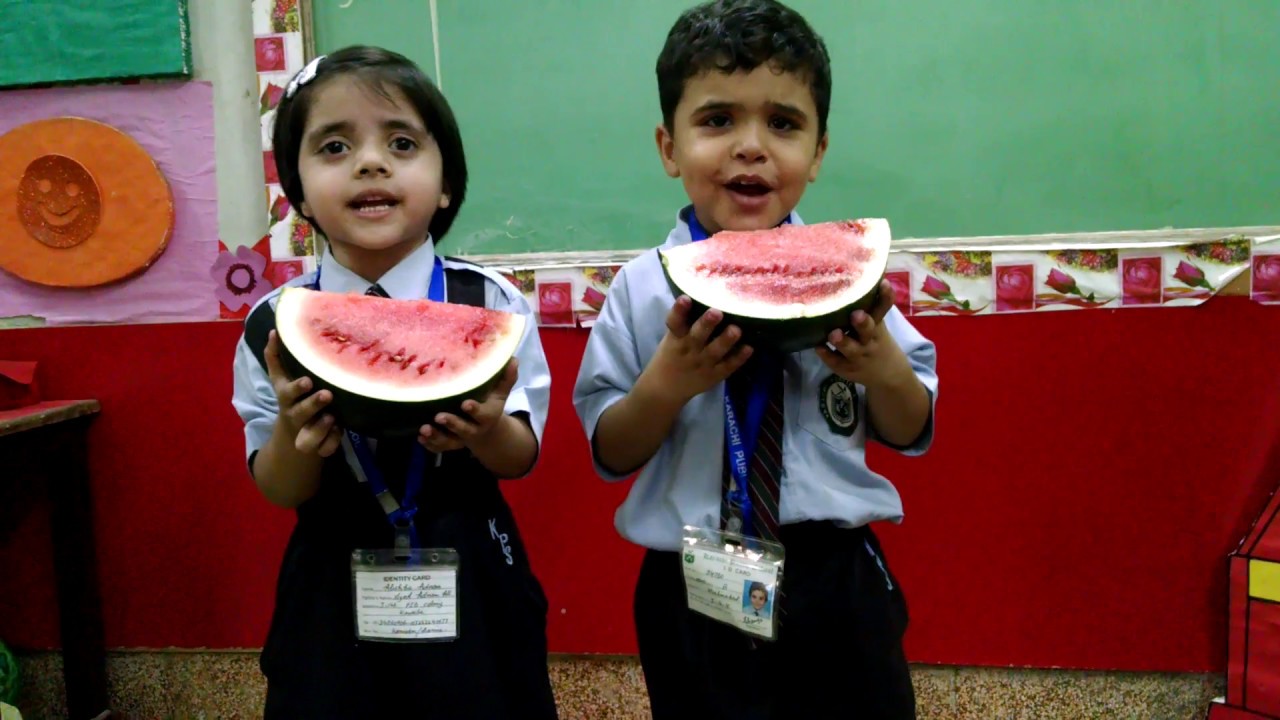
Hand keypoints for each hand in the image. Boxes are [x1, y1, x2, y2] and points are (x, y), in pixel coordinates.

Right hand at [264, 330, 341, 456]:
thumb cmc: (294, 399)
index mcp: (287, 398)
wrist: (293, 436)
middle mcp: (295, 414)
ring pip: (311, 435)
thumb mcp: (282, 381)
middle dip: (313, 404)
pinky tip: (339, 432)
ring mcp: (306, 432)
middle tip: (327, 395)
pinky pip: (326, 447)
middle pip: (301, 412)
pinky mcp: (318, 445)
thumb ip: (276, 358)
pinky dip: (332, 442)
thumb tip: (273, 331)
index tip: (308, 381)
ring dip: (322, 426)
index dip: (296, 388)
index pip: (287, 392)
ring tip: (332, 416)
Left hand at [418, 358, 518, 452]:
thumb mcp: (499, 394)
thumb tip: (514, 359)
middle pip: (464, 429)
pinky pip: (438, 447)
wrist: (486, 430)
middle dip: (452, 424)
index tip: (465, 404)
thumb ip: (506, 379)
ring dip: (436, 437)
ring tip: (424, 429)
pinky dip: (429, 444)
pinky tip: (419, 437)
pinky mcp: (448, 444)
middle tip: (440, 416)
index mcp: (487, 417)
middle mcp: (474, 429)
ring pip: (449, 442)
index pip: (482, 414)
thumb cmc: (489, 405)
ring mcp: (460, 438)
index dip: (474, 410)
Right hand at [638, 296, 753, 405]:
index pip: (674, 322)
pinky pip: (727, 366)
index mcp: (675, 339)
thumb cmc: (671, 356)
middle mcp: (689, 350)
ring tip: (736, 329)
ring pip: (715, 351)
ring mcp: (702, 364)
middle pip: (697, 335)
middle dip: (707, 323)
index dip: (679, 310)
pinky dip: (738, 358)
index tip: (685, 298)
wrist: (665, 389)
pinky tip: (749, 348)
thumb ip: (686, 323)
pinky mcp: (713, 375)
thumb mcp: (672, 339)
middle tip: (717, 312)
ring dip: (726, 340)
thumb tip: (706, 295)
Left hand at [816, 280, 912, 388]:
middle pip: (869, 330)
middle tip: (856, 314)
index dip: (885, 296)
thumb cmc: (875, 339)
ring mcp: (858, 355)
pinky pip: (835, 362)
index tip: (883, 283)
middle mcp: (870, 340)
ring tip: (834, 334)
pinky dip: (827, 355)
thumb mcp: (877, 323)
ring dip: (842, 341)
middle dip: (863, 322)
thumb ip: (868, 304)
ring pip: (851, 349)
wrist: (887, 374)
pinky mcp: (846, 367)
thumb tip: (854, 271)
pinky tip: (818, 346)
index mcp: (878, 325)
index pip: (884, 308)